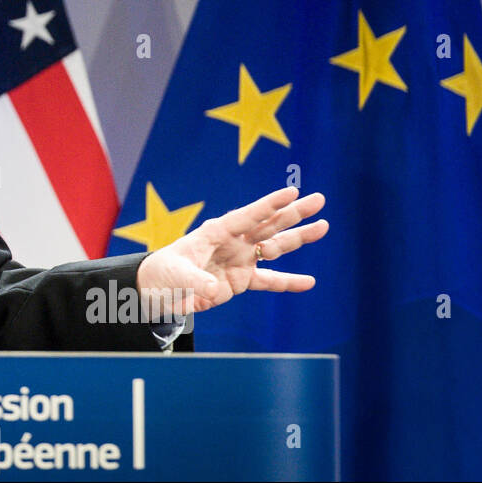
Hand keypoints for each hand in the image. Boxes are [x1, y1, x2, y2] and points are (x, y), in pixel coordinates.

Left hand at [135, 187, 327, 317]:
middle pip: (268, 225)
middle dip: (293, 213)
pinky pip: (269, 280)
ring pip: (274, 247)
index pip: (246, 216)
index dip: (269, 205)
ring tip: (323, 227)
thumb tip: (216, 290)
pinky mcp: (241, 279)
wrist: (158, 290)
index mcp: (215, 232)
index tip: (292, 192)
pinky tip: (309, 282)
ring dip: (298, 238)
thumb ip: (196, 281)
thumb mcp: (176, 276)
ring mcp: (239, 260)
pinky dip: (288, 281)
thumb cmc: (163, 275)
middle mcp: (232, 242)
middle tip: (319, 200)